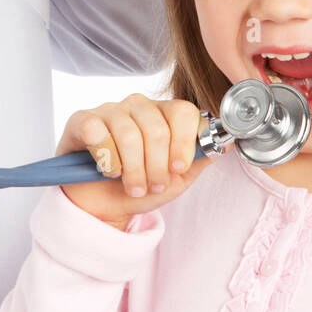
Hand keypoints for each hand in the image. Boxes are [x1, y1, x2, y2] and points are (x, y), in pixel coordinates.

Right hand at [56, 95, 216, 230]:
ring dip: (133, 170)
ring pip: (129, 134)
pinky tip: (108, 169)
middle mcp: (138, 105)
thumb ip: (201, 159)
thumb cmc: (140, 188)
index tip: (179, 169)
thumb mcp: (178, 179)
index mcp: (164, 114)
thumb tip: (229, 142)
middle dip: (157, 166)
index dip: (184, 144)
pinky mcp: (82, 120)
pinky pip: (98, 133)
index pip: (184, 112)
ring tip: (132, 187)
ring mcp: (110, 110)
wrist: (104, 206)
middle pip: (157, 128)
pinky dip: (107, 159)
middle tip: (153, 185)